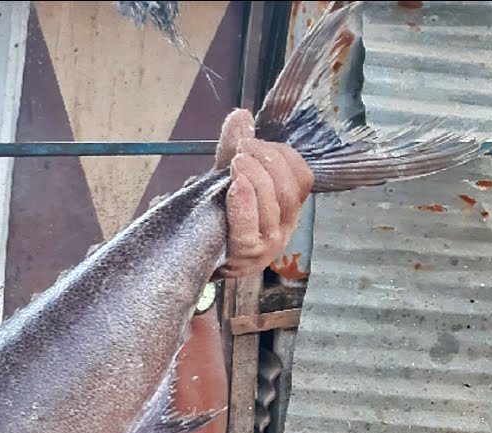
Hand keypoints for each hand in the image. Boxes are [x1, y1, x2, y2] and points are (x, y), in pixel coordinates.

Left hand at [212, 108, 313, 278]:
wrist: (190, 255)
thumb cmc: (217, 216)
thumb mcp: (227, 180)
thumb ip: (235, 149)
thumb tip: (241, 115)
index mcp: (286, 208)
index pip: (301, 177)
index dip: (281, 154)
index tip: (252, 142)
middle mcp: (284, 229)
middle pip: (288, 188)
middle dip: (266, 161)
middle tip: (241, 149)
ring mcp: (267, 247)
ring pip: (273, 204)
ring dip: (255, 176)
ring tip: (235, 162)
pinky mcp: (245, 258)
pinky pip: (250, 229)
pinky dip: (245, 204)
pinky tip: (235, 186)